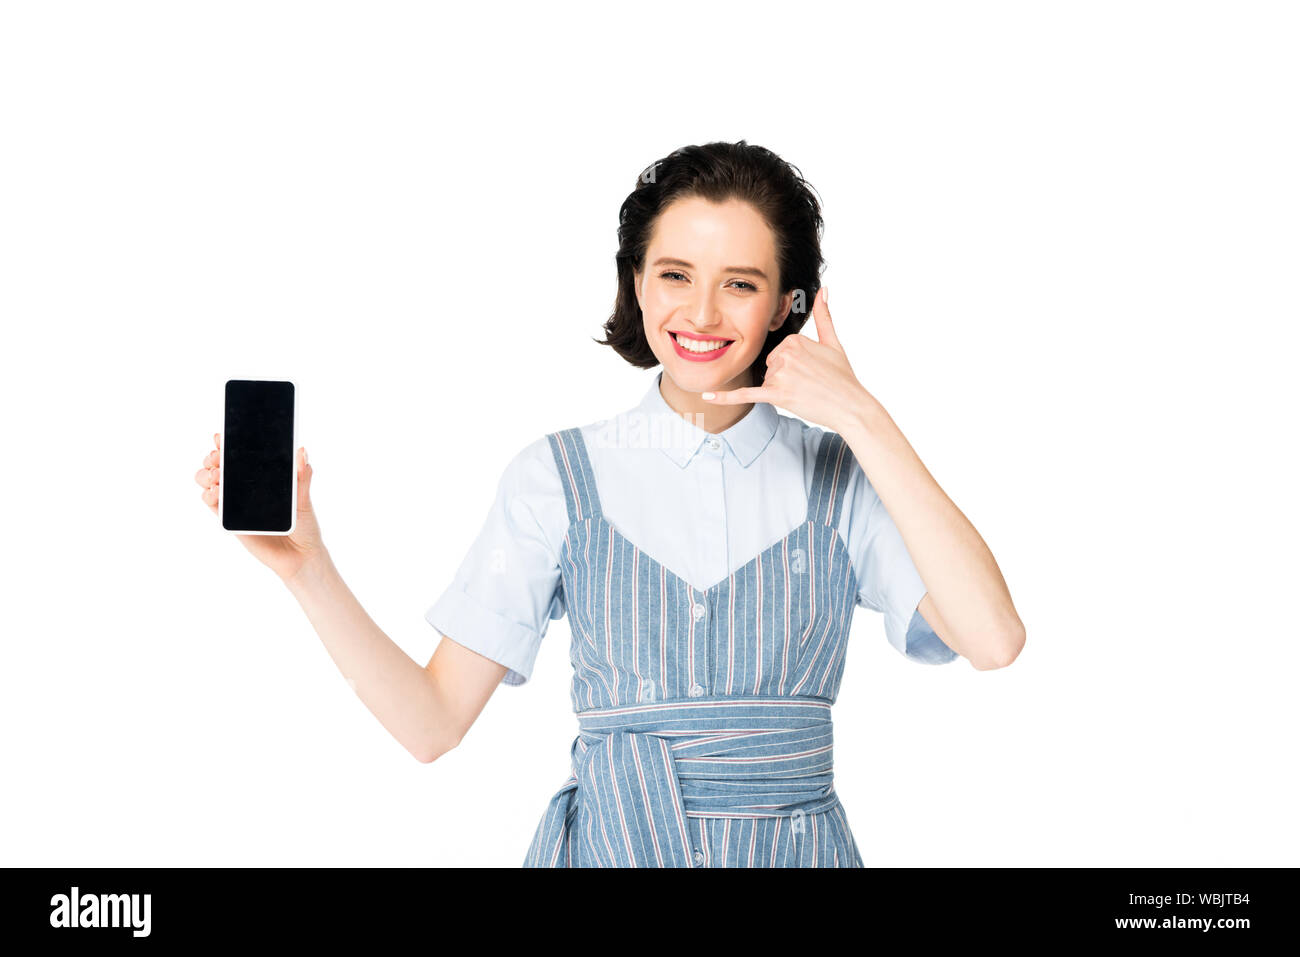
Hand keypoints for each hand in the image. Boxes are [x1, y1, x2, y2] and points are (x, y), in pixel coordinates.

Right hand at [195, 432, 325, 582]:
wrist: (300, 555)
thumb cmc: (304, 524)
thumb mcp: (304, 498)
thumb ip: (301, 476)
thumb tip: (302, 452)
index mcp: (262, 476)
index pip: (240, 455)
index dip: (227, 443)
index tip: (221, 435)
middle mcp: (245, 487)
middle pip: (219, 465)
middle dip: (213, 456)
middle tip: (219, 456)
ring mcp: (236, 503)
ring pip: (209, 482)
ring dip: (206, 474)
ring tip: (216, 475)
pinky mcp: (230, 520)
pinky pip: (213, 504)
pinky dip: (209, 495)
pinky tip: (215, 491)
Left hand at [702, 287, 870, 432]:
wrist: (851, 405)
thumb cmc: (843, 377)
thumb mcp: (833, 342)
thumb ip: (824, 315)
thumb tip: (823, 290)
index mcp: (795, 339)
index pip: (779, 352)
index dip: (792, 365)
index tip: (811, 371)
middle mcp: (786, 354)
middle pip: (771, 365)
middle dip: (785, 377)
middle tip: (810, 384)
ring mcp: (781, 374)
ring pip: (767, 381)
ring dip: (781, 390)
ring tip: (806, 392)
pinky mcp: (777, 394)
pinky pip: (747, 394)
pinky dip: (726, 397)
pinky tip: (707, 396)